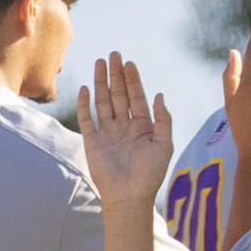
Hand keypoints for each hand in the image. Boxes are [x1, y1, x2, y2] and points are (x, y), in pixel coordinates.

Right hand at [78, 52, 173, 206]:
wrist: (130, 196)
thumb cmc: (151, 174)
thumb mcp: (164, 144)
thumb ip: (164, 120)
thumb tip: (160, 95)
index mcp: (144, 127)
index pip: (137, 98)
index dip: (133, 81)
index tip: (129, 63)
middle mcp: (125, 127)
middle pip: (119, 95)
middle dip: (116, 75)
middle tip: (114, 54)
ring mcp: (108, 132)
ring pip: (103, 102)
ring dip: (101, 83)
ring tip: (100, 62)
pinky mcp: (93, 141)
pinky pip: (87, 118)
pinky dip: (86, 104)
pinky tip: (86, 88)